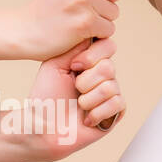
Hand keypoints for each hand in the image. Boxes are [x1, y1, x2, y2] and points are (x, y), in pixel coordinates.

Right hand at [17, 0, 121, 59]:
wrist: (28, 31)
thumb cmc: (48, 3)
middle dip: (104, 1)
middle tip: (81, 5)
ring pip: (114, 10)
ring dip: (101, 18)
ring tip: (79, 16)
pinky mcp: (84, 22)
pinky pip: (109, 28)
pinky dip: (98, 33)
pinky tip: (80, 29)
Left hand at [24, 37, 124, 161]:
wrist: (43, 126)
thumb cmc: (46, 97)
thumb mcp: (55, 64)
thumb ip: (75, 48)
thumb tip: (92, 34)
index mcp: (90, 62)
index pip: (107, 46)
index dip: (92, 56)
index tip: (74, 66)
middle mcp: (102, 76)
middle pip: (109, 67)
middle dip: (86, 81)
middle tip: (74, 90)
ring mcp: (110, 94)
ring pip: (111, 87)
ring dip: (88, 99)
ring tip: (78, 106)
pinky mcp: (115, 113)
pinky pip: (117, 104)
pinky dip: (97, 112)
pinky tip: (86, 118)